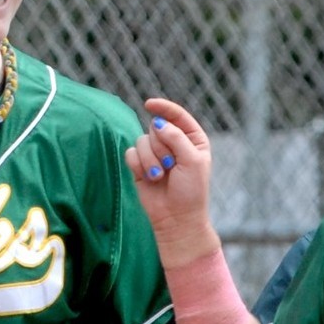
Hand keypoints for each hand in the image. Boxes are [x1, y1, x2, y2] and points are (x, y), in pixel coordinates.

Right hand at [125, 98, 219, 264]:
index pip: (176, 116)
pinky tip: (148, 179)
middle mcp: (173, 143)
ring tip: (160, 177)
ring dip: (150, 160)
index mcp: (192, 139)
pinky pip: (131, 153)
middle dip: (161, 147)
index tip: (150, 104)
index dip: (163, 108)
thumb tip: (157, 122)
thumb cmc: (190, 191)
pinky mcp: (140, 164)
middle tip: (171, 166)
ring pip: (142, 140)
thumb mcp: (191, 161)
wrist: (176, 218)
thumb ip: (176, 138)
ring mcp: (156, 153)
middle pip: (156, 127)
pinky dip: (138, 166)